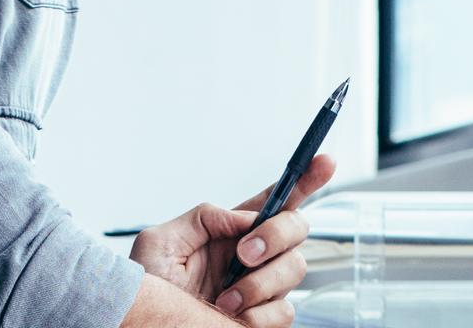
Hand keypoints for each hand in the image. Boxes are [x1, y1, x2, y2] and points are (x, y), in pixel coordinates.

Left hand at [128, 154, 337, 326]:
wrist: (150, 326)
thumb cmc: (148, 290)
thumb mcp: (160, 241)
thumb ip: (203, 217)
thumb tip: (244, 218)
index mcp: (231, 230)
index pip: (275, 200)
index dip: (305, 179)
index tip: (325, 161)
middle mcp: (254, 256)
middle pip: (297, 227)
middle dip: (276, 235)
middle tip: (244, 253)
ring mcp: (264, 287)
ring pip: (295, 268)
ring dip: (258, 283)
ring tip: (224, 298)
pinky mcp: (266, 317)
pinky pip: (285, 311)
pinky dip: (258, 313)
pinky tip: (232, 315)